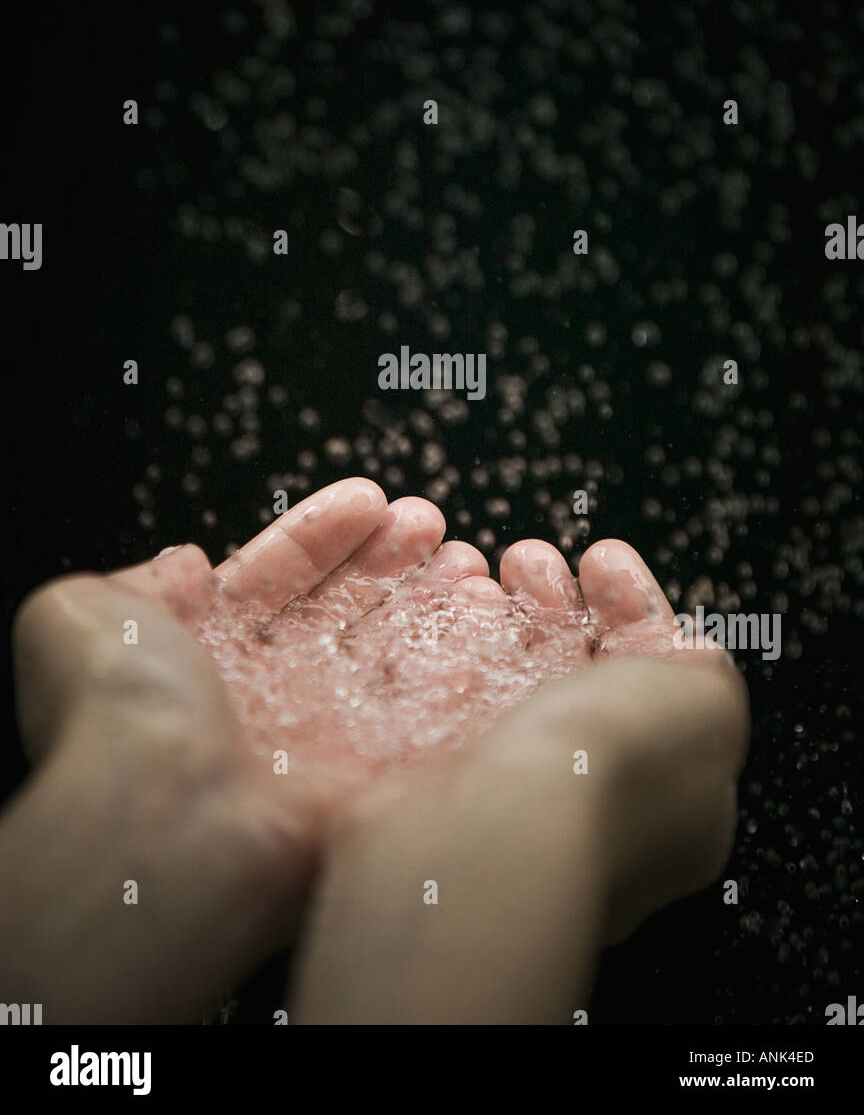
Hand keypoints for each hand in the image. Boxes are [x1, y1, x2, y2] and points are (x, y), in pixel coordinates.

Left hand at [5, 478, 485, 1020]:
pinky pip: (428, 712)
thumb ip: (137, 583)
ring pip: (389, 656)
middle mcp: (264, 699)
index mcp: (201, 658)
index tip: (370, 498)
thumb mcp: (84, 614)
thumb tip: (183, 565)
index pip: (272, 579)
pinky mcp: (373, 778)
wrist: (166, 817)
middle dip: (388, 561)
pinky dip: (461, 666)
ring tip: (468, 561)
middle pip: (340, 612)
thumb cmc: (123, 710)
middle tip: (430, 523)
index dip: (321, 536)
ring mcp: (322, 740)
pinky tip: (485, 614)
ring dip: (431, 602)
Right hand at [289, 539, 749, 1023]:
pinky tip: (440, 606)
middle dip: (554, 606)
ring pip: (498, 688)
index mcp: (667, 805)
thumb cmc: (605, 772)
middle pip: (570, 680)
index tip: (602, 559)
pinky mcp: (428, 793)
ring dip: (492, 619)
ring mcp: (498, 804)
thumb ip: (705, 673)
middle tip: (529, 559)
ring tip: (474, 568)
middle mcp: (581, 809)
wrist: (484, 835)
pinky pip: (436, 704)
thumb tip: (685, 655)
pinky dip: (439, 647)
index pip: (652, 689)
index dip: (631, 613)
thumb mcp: (704, 704)